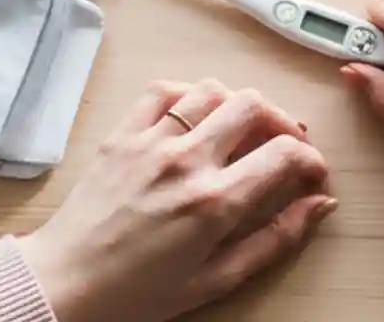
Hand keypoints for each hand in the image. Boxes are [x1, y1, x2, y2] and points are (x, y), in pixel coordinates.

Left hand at [18, 79, 334, 321]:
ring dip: (238, 105)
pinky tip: (196, 114)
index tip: (311, 172)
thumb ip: (274, 240)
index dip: (311, 159)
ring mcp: (150, 143)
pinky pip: (163, 91)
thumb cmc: (134, 293)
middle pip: (253, 106)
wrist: (65, 285)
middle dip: (282, 121)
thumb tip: (318, 206)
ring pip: (213, 90)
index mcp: (213, 203)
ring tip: (242, 130)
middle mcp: (185, 163)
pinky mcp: (122, 135)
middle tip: (283, 145)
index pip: (284, 154)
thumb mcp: (216, 279)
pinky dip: (189, 93)